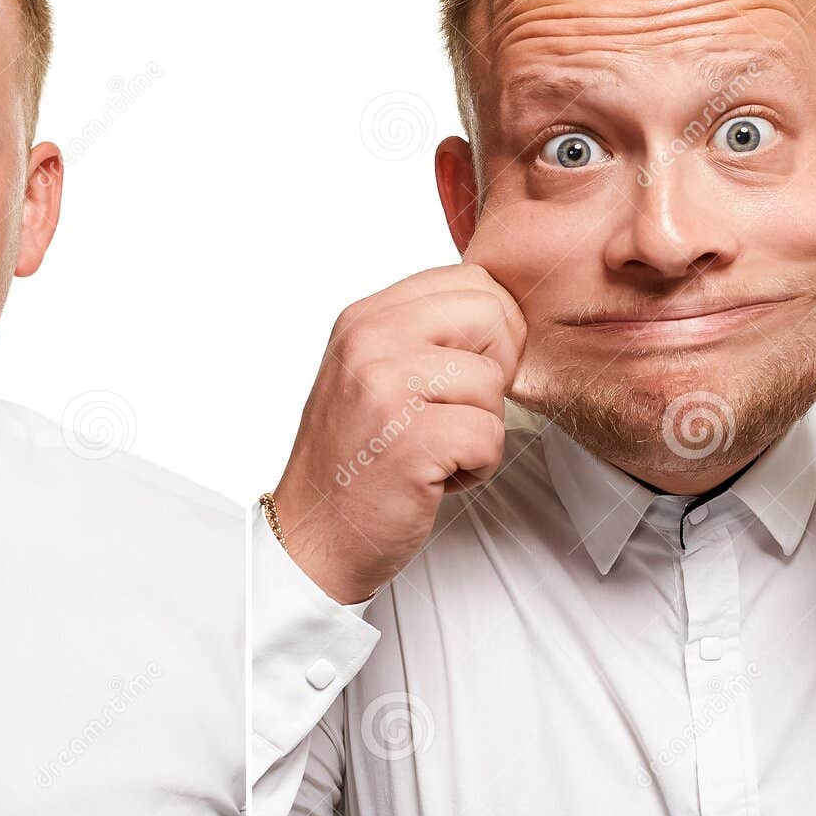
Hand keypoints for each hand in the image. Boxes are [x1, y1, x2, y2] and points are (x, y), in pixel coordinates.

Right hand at [271, 263, 526, 603]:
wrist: (313, 535)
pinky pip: (490, 434)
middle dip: (498, 368)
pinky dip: (478, 467)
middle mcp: (370, 342)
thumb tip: (501, 312)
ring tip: (437, 449)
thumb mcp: (369, 373)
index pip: (468, 279)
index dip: (492, 327)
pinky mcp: (411, 441)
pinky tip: (437, 476)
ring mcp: (387, 389)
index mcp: (364, 319)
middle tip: (461, 409)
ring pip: (493, 381)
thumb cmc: (351, 461)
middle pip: (492, 314)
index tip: (469, 369)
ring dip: (481, 427)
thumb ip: (421, 334)